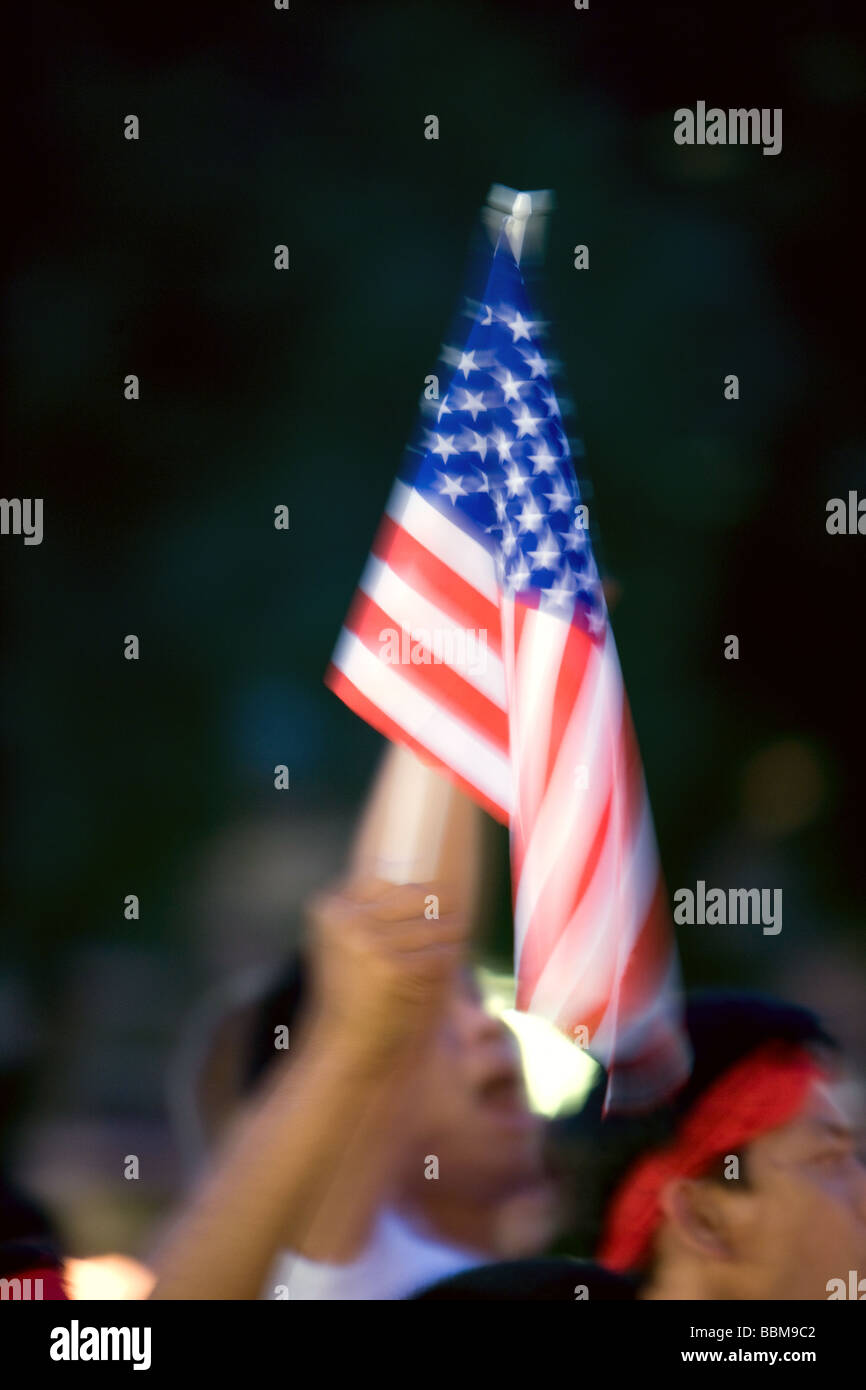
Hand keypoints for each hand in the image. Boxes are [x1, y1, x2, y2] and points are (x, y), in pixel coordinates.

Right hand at [304, 876, 466, 1067]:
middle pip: (417, 896)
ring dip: (452, 933)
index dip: (417, 892)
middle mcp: (347, 920)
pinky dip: (450, 960)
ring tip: (458, 938)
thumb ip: (371, 910)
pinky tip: (449, 965)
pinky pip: (440, 953)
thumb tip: (425, 880)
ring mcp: (369, 944)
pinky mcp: (393, 969)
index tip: (437, 898)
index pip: (390, 880)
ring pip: (434, 924)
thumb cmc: (354, 992)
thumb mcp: (347, 943)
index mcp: (331, 907)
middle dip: (442, 907)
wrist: (346, 1047)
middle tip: (459, 914)